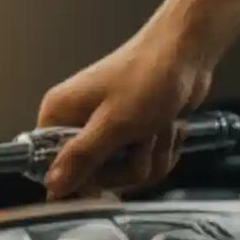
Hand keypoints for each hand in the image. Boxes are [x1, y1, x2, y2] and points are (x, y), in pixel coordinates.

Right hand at [37, 33, 212, 199]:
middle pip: (95, 176)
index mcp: (59, 115)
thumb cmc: (147, 79)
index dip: (80, 180)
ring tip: (159, 125)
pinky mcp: (132, 134)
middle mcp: (77, 124)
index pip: (54, 168)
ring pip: (126, 173)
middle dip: (128, 165)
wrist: (188, 51)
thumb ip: (82, 157)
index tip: (105, 179)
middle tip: (142, 138)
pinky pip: (144, 163)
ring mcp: (107, 130)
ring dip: (151, 155)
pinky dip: (162, 150)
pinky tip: (169, 127)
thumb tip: (51, 187)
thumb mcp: (113, 122)